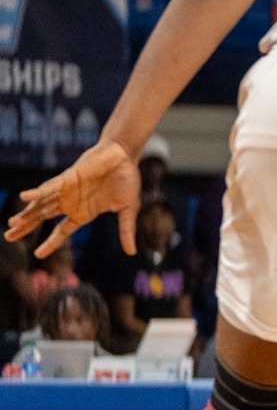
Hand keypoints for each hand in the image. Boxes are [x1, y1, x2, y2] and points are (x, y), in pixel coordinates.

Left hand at [5, 140, 139, 256]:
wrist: (124, 155)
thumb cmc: (126, 179)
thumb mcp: (128, 209)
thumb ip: (126, 230)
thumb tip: (132, 253)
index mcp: (84, 213)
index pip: (62, 231)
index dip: (50, 243)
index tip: (38, 254)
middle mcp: (70, 203)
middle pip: (43, 218)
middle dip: (26, 227)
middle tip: (9, 237)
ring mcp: (66, 191)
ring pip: (41, 205)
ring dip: (26, 214)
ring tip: (12, 224)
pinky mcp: (67, 178)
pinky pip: (49, 187)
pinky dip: (37, 193)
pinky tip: (24, 198)